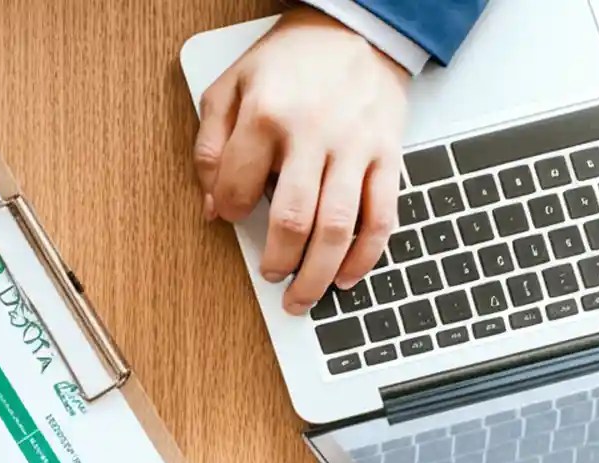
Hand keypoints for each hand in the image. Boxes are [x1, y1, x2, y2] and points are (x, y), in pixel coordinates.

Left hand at [194, 7, 409, 314]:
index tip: (229, 220)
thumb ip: (211, 146)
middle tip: (272, 278)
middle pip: (293, 219)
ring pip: (338, 227)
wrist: (355, 29)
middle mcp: (313, 134)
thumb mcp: (230, 87)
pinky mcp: (388, 155)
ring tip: (302, 296)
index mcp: (266, 116)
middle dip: (278, 261)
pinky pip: (381, 216)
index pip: (237, 186)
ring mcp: (355, 148)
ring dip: (318, 273)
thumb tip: (212, 206)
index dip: (227, 213)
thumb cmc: (289, 62)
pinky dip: (365, 256)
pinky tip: (348, 277)